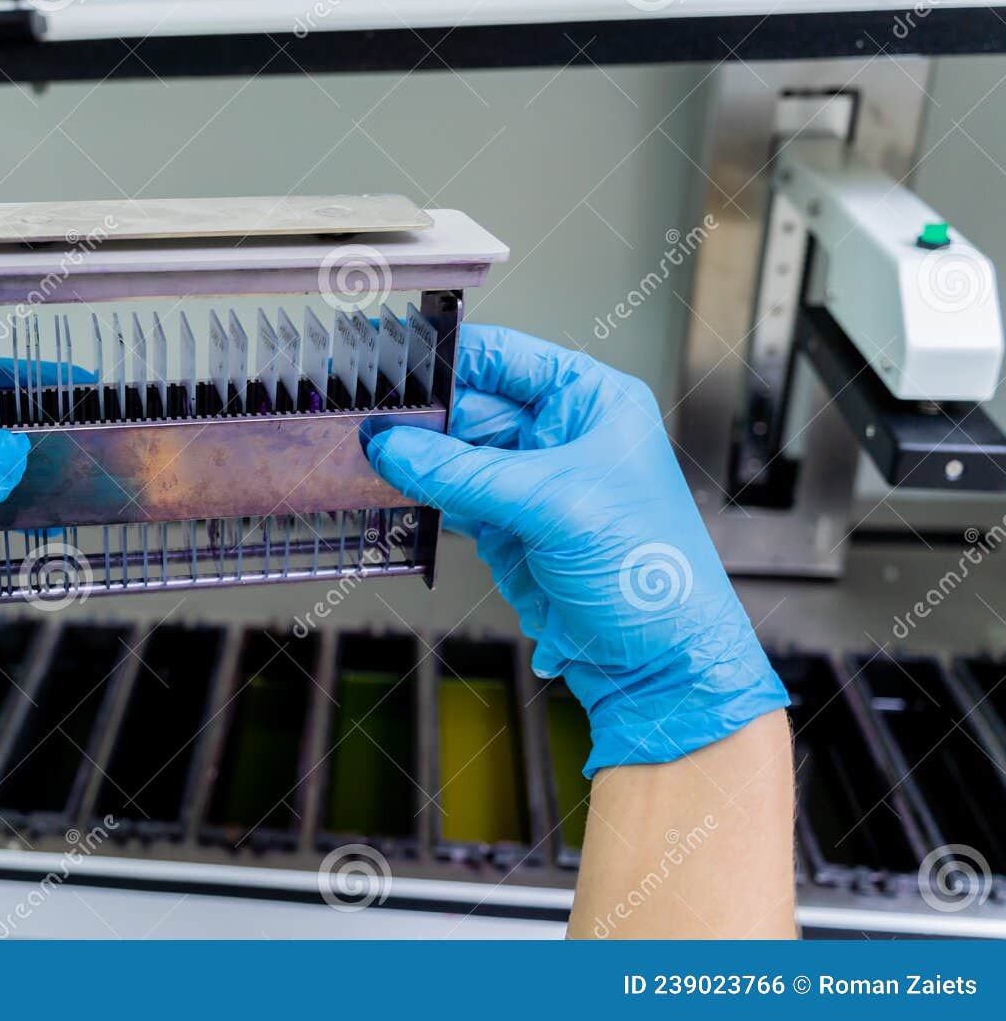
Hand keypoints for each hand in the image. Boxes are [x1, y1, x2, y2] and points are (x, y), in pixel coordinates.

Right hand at [364, 325, 786, 775]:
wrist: (657, 663)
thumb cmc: (650, 574)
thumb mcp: (553, 506)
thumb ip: (464, 473)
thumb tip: (393, 446)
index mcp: (590, 401)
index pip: (503, 357)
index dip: (447, 357)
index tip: (390, 362)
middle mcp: (558, 433)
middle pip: (468, 405)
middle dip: (417, 415)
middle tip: (362, 422)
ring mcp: (528, 481)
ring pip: (451, 454)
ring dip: (411, 459)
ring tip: (363, 457)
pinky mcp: (506, 525)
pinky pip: (449, 498)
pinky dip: (418, 498)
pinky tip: (387, 492)